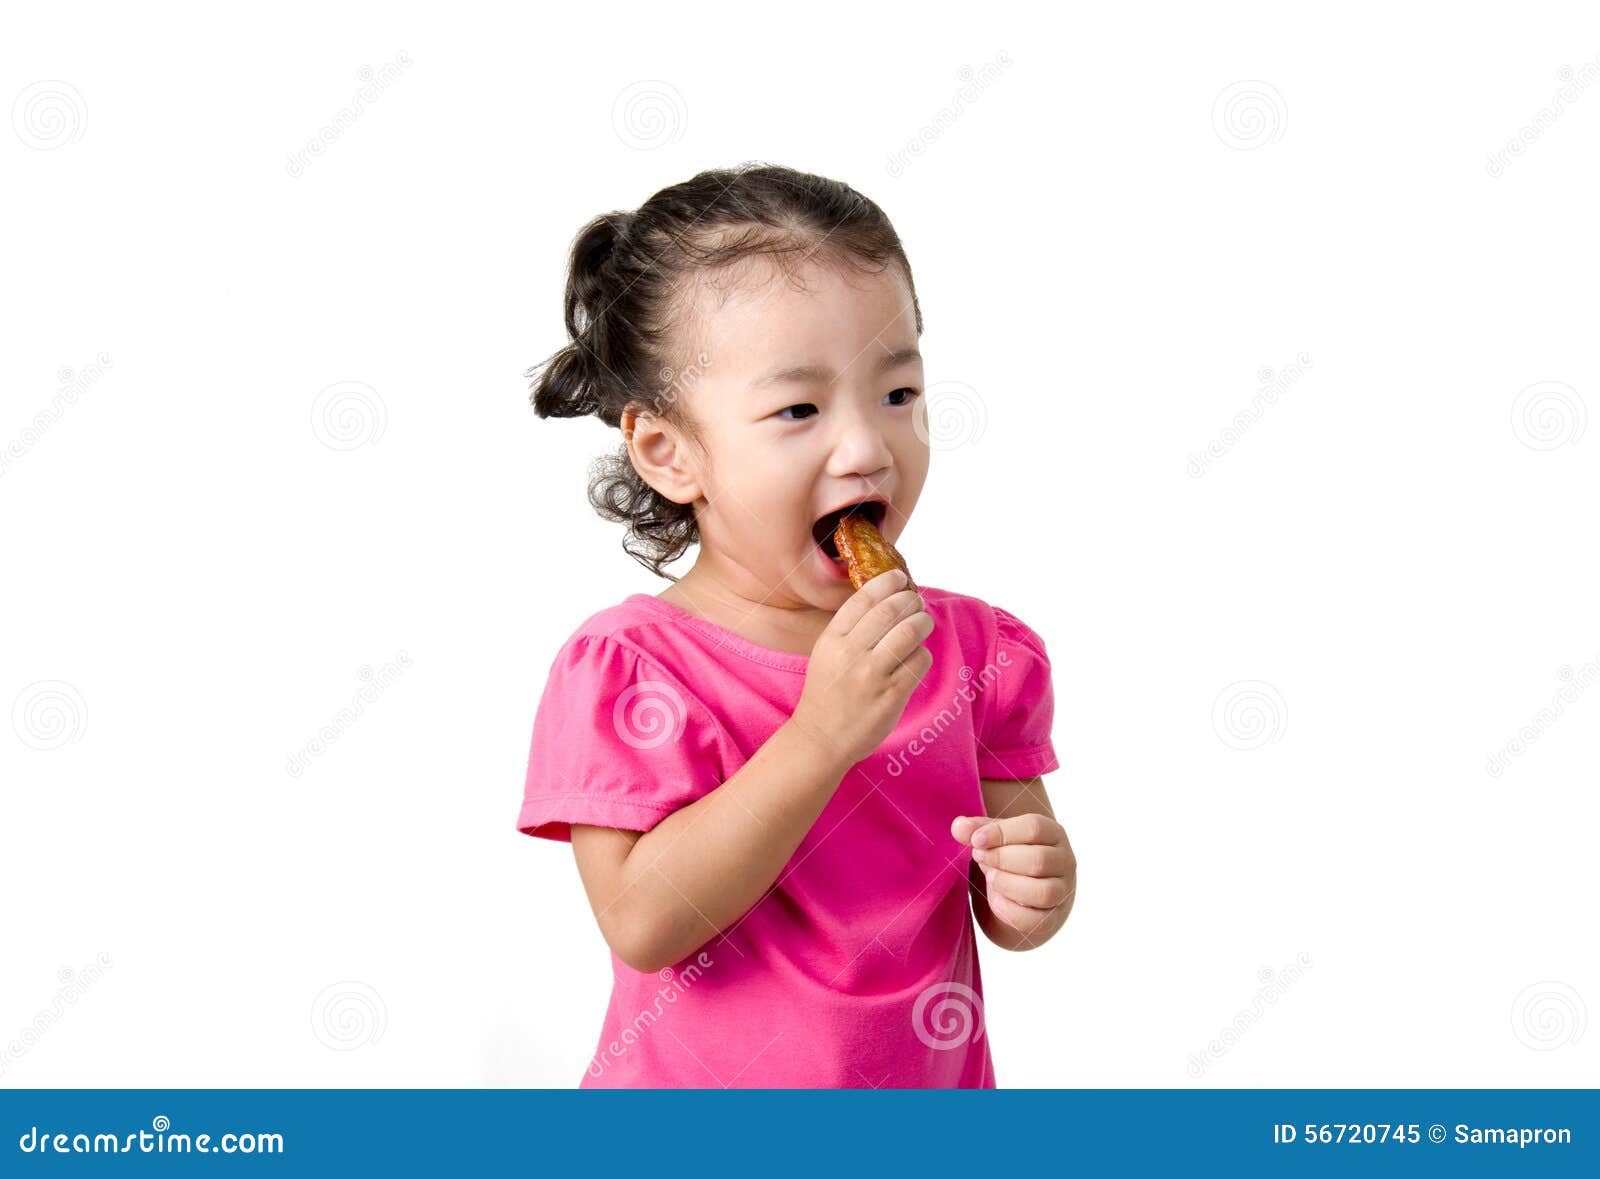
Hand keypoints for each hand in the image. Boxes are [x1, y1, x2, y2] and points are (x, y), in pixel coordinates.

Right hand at [790, 568, 933, 768]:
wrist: (821, 738)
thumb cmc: (827, 692)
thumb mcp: (826, 653)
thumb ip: (851, 629)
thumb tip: (888, 599)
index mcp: (832, 640)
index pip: (863, 599)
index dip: (886, 583)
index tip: (898, 577)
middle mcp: (851, 654)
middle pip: (891, 610)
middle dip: (910, 600)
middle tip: (915, 602)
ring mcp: (872, 675)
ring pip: (911, 631)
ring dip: (922, 622)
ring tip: (922, 623)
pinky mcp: (892, 695)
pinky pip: (919, 661)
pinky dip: (922, 655)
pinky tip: (914, 659)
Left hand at [950, 813, 1075, 935]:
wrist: (1026, 893)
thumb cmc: (1011, 856)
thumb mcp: (996, 838)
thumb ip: (976, 830)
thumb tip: (958, 826)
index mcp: (1053, 833)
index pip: (1034, 828)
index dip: (1001, 833)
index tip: (976, 840)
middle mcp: (1065, 861)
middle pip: (1038, 860)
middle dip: (1001, 859)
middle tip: (979, 857)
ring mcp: (1062, 892)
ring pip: (1042, 892)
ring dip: (1007, 884)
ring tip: (990, 877)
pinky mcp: (1052, 918)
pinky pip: (1035, 920)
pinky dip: (1009, 911)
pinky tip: (995, 899)